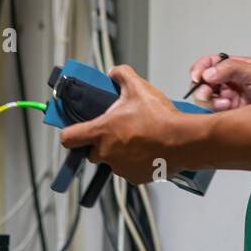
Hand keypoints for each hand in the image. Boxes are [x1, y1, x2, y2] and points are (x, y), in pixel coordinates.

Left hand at [59, 65, 185, 185]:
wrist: (182, 141)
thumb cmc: (159, 118)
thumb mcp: (139, 88)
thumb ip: (122, 75)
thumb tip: (115, 72)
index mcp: (101, 132)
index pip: (68, 138)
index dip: (70, 134)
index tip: (75, 131)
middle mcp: (106, 153)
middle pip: (91, 152)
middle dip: (100, 144)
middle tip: (116, 131)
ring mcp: (120, 168)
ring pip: (112, 161)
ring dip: (119, 152)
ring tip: (137, 139)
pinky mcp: (134, 178)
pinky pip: (128, 171)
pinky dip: (135, 163)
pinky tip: (147, 150)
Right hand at [187, 54, 250, 109]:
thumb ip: (232, 68)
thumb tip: (208, 73)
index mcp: (233, 67)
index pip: (210, 63)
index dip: (200, 68)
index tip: (198, 76)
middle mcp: (226, 82)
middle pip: (202, 82)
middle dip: (201, 87)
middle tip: (208, 93)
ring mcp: (225, 98)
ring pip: (204, 98)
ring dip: (209, 100)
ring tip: (225, 103)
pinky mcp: (226, 114)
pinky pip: (211, 112)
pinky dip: (214, 111)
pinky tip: (227, 109)